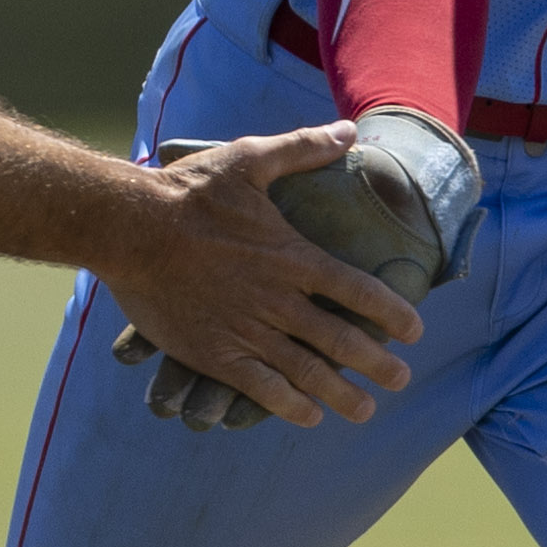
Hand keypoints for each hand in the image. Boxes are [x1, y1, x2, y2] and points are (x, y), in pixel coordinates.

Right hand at [94, 121, 422, 431]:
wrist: (132, 228)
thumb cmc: (190, 191)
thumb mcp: (249, 158)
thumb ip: (302, 148)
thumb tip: (348, 130)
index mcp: (292, 257)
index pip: (358, 291)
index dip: (392, 313)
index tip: (415, 331)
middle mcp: (278, 300)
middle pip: (342, 341)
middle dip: (378, 363)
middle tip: (401, 379)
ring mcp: (248, 331)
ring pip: (309, 373)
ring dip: (342, 395)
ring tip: (365, 409)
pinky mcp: (216, 354)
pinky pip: (263, 390)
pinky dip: (291, 407)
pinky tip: (308, 416)